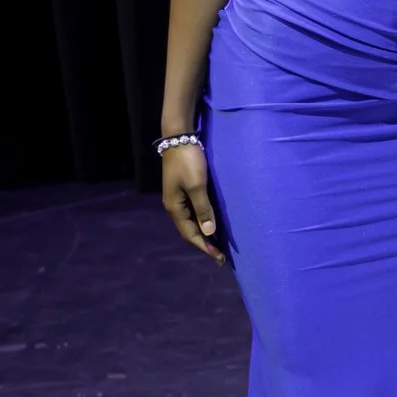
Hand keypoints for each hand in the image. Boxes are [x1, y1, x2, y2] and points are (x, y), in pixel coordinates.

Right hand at [160, 142, 222, 262]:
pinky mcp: (184, 191)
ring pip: (191, 223)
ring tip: (218, 245)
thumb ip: (203, 209)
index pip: (190, 234)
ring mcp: (178, 199)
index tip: (219, 258)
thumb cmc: (189, 161)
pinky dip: (202, 222)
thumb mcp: (197, 185)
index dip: (204, 247)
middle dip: (205, 244)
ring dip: (204, 234)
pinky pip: (193, 213)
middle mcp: (174, 206)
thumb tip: (209, 232)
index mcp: (175, 208)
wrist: (179, 138)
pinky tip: (211, 225)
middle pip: (189, 231)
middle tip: (221, 257)